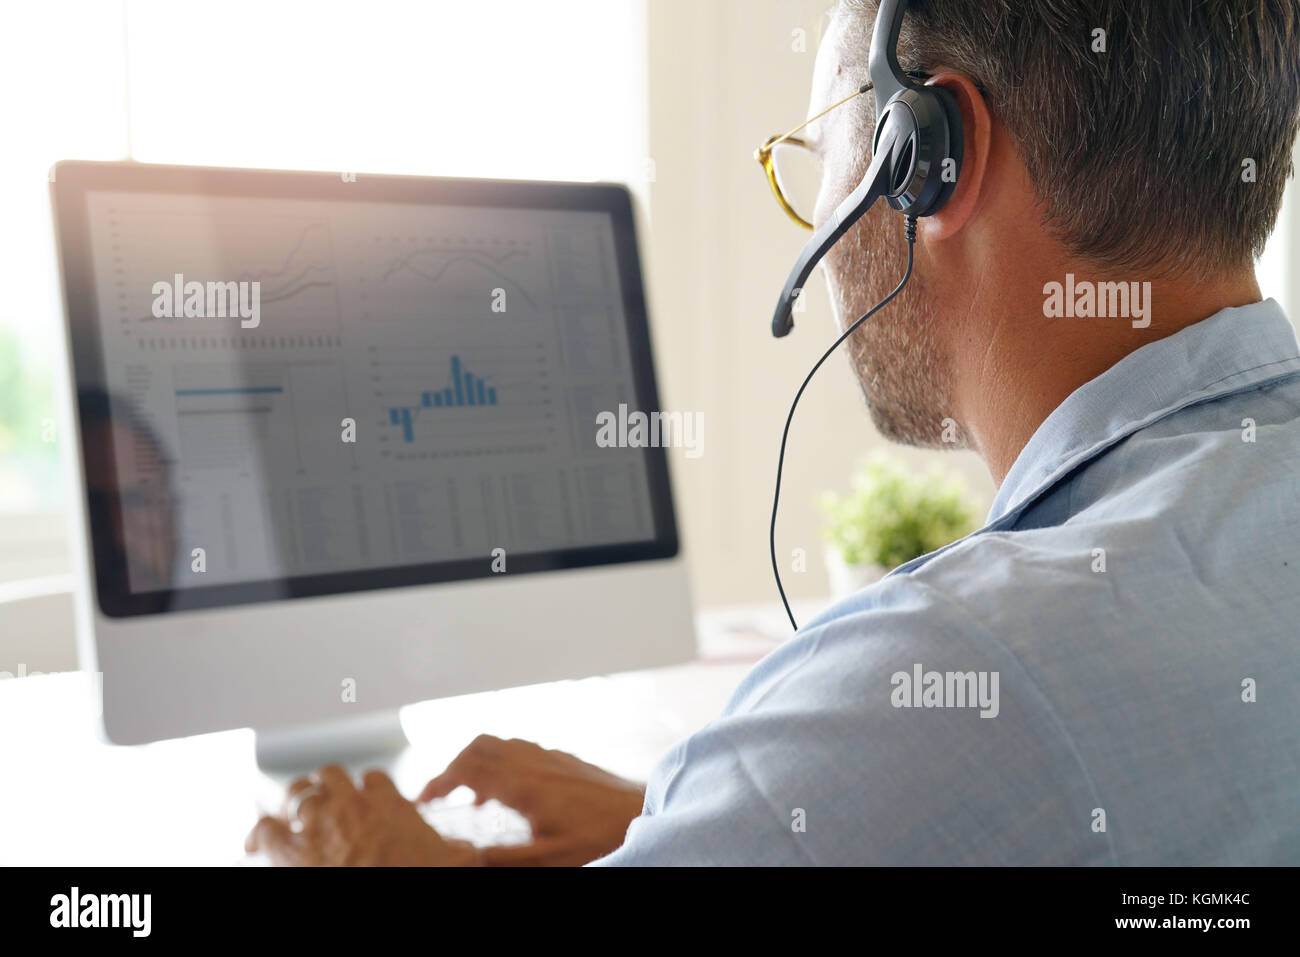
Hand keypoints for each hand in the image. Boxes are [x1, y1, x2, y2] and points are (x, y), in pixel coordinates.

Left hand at [246, 763, 478, 865]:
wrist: (406, 884)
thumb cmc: (428, 871)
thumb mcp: (447, 856)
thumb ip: (453, 848)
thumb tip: (470, 853)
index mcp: (389, 804)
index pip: (373, 779)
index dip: (364, 785)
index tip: (362, 793)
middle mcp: (353, 804)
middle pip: (331, 774)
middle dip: (322, 783)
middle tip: (316, 794)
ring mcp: (322, 824)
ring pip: (299, 793)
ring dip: (293, 799)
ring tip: (288, 809)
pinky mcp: (296, 850)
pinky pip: (267, 829)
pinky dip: (260, 832)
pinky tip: (253, 842)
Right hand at [418, 735, 644, 865]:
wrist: (641, 813)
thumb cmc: (597, 838)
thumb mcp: (547, 858)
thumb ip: (504, 857)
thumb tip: (467, 856)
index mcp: (521, 784)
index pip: (466, 769)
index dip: (439, 781)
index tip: (424, 799)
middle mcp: (532, 762)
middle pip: (479, 746)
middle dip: (454, 765)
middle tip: (444, 793)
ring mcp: (549, 756)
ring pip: (501, 743)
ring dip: (479, 762)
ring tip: (475, 796)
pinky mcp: (565, 759)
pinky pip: (522, 748)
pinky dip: (503, 762)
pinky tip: (512, 790)